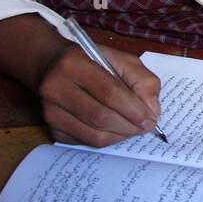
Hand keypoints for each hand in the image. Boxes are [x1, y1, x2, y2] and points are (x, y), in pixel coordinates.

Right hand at [34, 39, 162, 147]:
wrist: (50, 65)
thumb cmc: (90, 61)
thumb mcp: (120, 59)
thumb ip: (142, 79)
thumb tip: (152, 109)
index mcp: (72, 64)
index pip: (109, 92)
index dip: (134, 109)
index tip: (151, 118)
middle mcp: (55, 88)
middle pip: (101, 117)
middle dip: (130, 126)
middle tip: (146, 126)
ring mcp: (50, 111)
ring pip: (94, 135)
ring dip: (120, 135)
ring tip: (132, 128)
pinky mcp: (52, 128)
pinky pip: (86, 142)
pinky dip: (107, 139)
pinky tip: (114, 129)